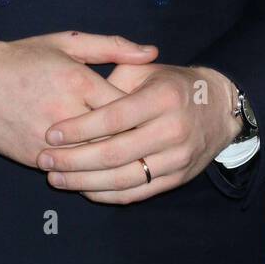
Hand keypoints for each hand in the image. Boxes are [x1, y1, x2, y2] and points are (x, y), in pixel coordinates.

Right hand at [0, 31, 157, 168]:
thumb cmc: (24, 57)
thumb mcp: (68, 43)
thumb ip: (112, 47)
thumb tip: (151, 53)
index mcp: (78, 80)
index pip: (123, 107)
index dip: (142, 116)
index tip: (152, 119)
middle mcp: (66, 111)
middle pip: (113, 137)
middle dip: (132, 143)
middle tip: (149, 145)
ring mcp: (49, 138)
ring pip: (92, 159)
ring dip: (112, 163)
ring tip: (130, 162)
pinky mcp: (34, 156)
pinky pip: (69, 172)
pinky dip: (86, 175)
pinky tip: (102, 174)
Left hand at [34, 63, 243, 202]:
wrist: (219, 107)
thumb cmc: (172, 84)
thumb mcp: (145, 69)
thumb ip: (112, 78)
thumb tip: (76, 96)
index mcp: (162, 98)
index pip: (112, 118)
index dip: (78, 128)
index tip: (51, 133)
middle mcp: (173, 130)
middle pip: (114, 153)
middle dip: (73, 159)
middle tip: (45, 159)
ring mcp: (178, 158)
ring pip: (123, 178)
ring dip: (84, 181)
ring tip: (56, 177)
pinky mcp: (178, 178)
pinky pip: (137, 192)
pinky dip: (107, 194)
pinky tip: (83, 189)